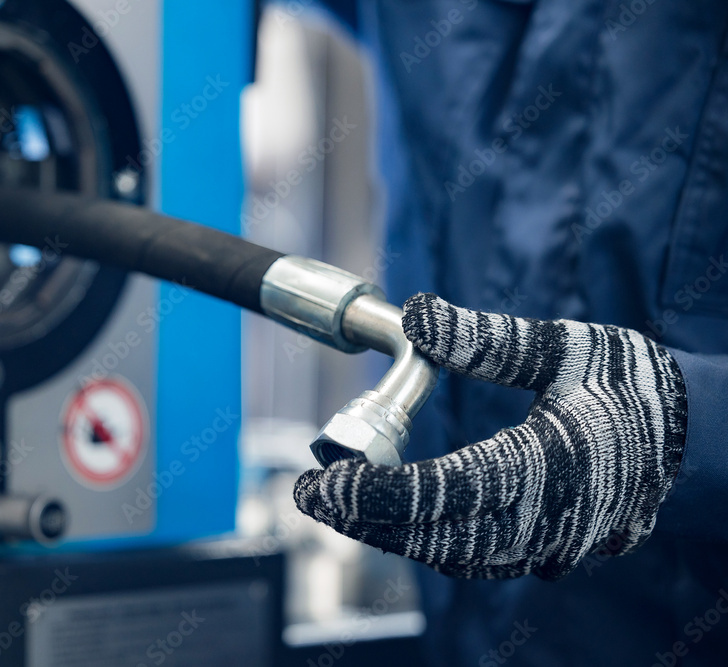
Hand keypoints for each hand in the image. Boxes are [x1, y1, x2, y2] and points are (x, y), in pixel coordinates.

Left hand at [294, 293, 687, 579]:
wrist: (697, 438)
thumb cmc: (632, 384)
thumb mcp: (567, 345)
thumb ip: (488, 338)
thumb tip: (415, 314)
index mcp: (555, 463)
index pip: (446, 492)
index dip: (377, 492)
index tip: (321, 481)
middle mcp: (552, 518)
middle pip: (437, 536)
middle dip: (365, 518)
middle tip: (308, 494)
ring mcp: (553, 544)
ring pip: (453, 555)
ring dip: (391, 533)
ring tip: (337, 502)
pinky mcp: (550, 549)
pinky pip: (477, 557)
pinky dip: (428, 539)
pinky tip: (394, 518)